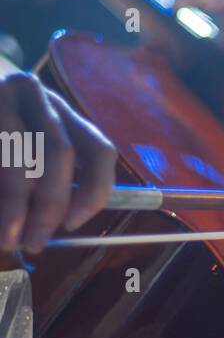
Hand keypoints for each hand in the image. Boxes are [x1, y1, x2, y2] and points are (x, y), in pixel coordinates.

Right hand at [0, 71, 115, 252]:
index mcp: (60, 111)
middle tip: (35, 242)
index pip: (98, 150)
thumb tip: (61, 223)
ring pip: (19, 159)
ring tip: (7, 239)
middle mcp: (35, 95)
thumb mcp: (27, 148)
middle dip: (49, 206)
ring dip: (16, 206)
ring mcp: (2, 96)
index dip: (93, 191)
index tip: (73, 224)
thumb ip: (49, 179)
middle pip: (59, 153)